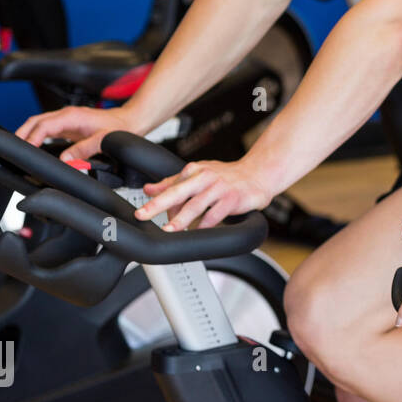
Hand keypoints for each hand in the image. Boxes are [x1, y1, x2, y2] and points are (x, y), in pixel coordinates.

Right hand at [16, 105, 141, 161]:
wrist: (130, 122)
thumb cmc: (119, 129)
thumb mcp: (103, 141)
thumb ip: (84, 150)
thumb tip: (66, 160)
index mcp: (72, 116)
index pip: (44, 125)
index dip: (31, 137)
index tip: (23, 149)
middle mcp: (66, 115)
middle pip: (35, 122)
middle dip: (21, 134)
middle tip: (10, 149)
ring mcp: (66, 119)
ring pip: (39, 124)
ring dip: (27, 134)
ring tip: (17, 149)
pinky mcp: (68, 125)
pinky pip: (47, 129)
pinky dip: (36, 136)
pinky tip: (32, 146)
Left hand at [134, 159, 273, 230]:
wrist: (259, 175)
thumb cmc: (228, 177)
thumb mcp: (199, 174)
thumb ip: (173, 182)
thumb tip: (149, 189)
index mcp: (195, 170)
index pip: (171, 186)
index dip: (157, 202)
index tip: (142, 213)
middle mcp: (206, 177)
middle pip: (178, 192)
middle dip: (159, 204)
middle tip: (143, 215)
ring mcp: (220, 188)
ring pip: (196, 205)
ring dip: (181, 219)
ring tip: (169, 229)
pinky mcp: (232, 199)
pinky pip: (215, 215)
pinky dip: (204, 225)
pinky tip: (197, 231)